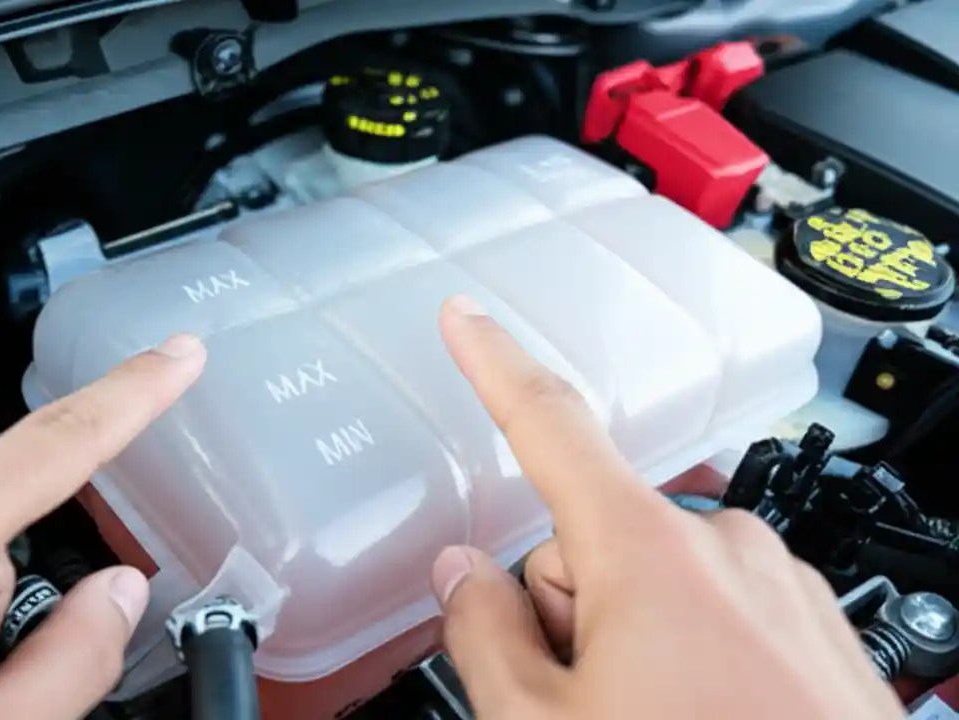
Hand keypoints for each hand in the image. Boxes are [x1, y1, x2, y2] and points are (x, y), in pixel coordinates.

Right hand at [431, 296, 901, 718]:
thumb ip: (484, 635)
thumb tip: (464, 575)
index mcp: (650, 554)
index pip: (550, 426)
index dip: (495, 365)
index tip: (467, 315)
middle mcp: (727, 550)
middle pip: (592, 542)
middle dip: (568, 611)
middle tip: (582, 704)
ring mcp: (783, 590)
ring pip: (658, 584)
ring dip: (630, 644)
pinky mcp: (819, 632)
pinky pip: (722, 613)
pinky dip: (693, 659)